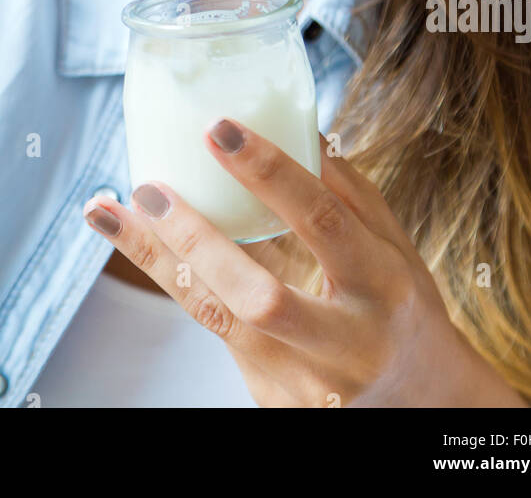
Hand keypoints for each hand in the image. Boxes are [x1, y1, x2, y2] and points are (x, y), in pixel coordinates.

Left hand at [83, 120, 529, 407]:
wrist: (423, 405)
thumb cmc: (404, 308)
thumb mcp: (395, 247)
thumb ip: (348, 190)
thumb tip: (297, 123)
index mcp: (380, 284)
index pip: (322, 222)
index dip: (269, 173)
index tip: (218, 128)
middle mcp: (342, 341)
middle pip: (259, 297)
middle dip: (197, 240)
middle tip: (149, 187)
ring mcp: (302, 381)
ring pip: (215, 318)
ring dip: (154, 259)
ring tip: (107, 211)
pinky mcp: (270, 400)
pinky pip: (212, 329)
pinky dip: (175, 280)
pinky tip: (141, 242)